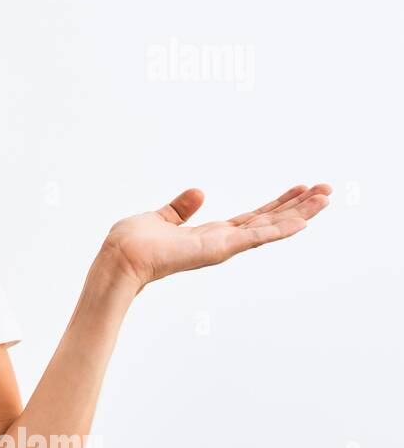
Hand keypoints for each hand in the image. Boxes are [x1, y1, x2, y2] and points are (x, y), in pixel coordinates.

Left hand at [101, 183, 331, 291]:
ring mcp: (222, 247)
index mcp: (210, 234)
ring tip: (327, 198)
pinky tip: (303, 220)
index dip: (277, 204)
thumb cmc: (133, 243)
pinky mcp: (218, 249)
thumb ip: (181, 208)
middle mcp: (222, 242)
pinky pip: (255, 237)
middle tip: (327, 190)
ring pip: (270, 228)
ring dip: (300, 213)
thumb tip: (198, 192)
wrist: (120, 258)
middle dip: (298, 206)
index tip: (299, 189)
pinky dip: (279, 229)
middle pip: (269, 221)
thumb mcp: (161, 218)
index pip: (252, 218)